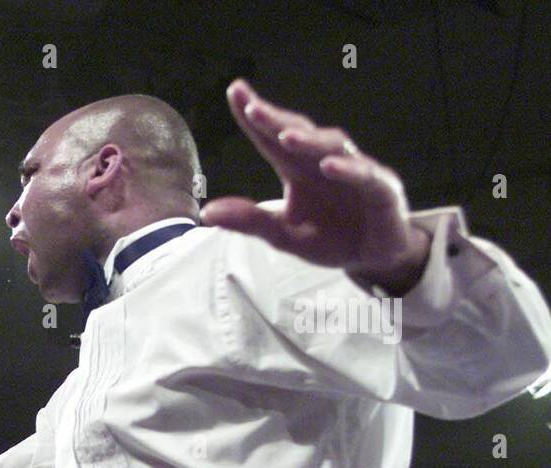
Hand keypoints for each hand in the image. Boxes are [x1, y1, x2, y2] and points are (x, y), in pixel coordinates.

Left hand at [200, 79, 430, 293]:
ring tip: (286, 136)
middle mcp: (324, 162)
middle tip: (252, 107)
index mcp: (297, 170)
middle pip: (299, 133)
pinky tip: (329, 166)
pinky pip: (364, 175)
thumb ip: (250, 221)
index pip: (271, 139)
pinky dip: (348, 170)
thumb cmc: (329, 238)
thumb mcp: (284, 235)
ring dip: (310, 140)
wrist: (374, 257)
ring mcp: (355, 172)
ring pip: (332, 146)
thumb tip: (207, 212)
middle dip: (276, 119)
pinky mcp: (381, 190)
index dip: (254, 116)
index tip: (234, 90)